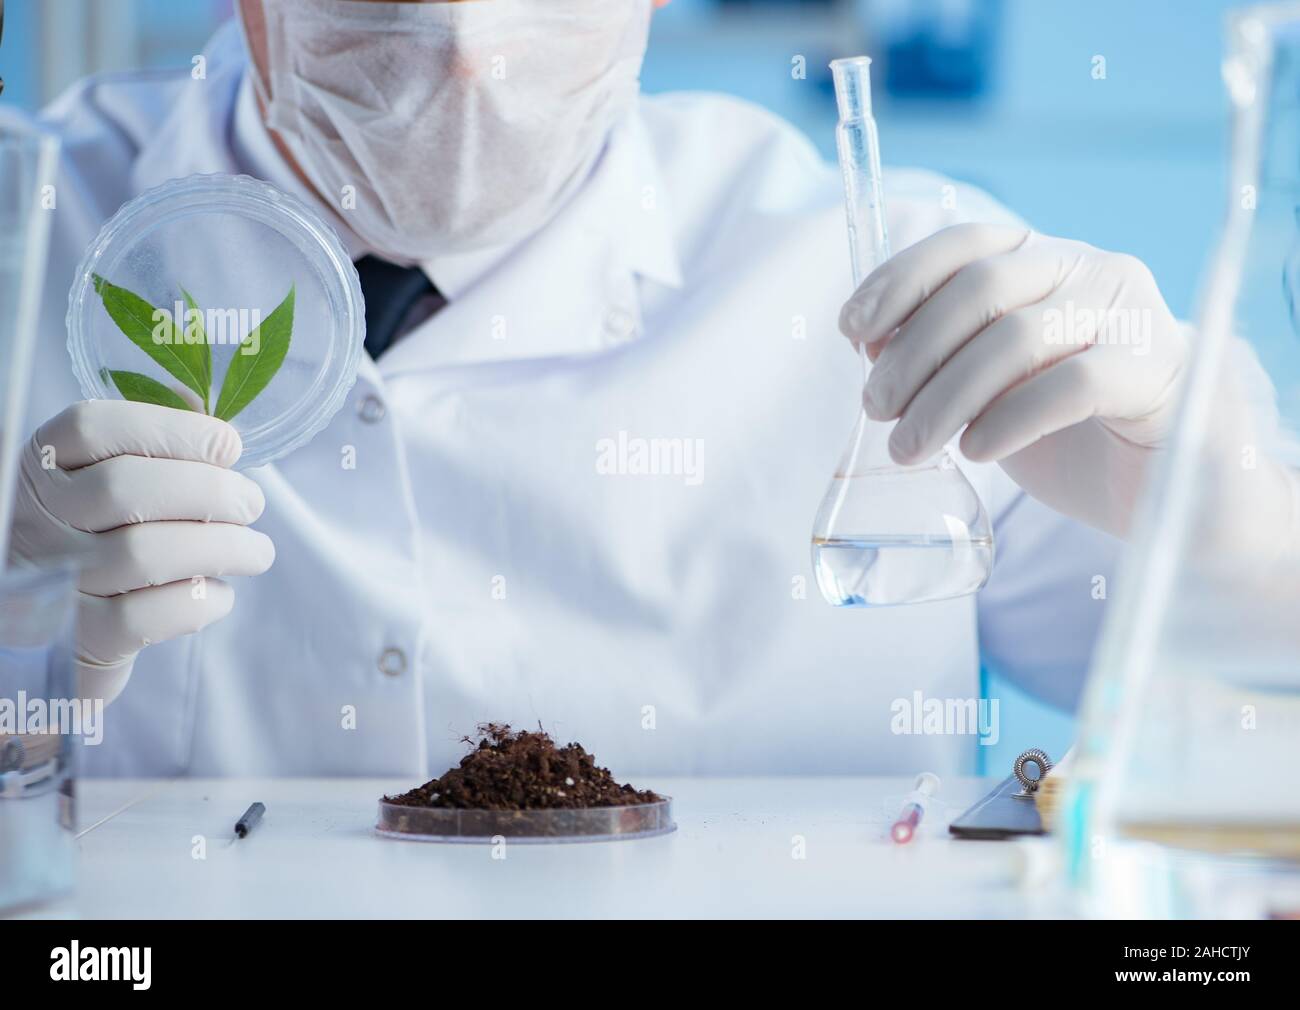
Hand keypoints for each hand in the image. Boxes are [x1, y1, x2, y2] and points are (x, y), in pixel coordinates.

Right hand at [9, 401, 274, 703]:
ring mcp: (52, 583)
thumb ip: (152, 436)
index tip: (228, 445)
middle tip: (251, 503)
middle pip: (125, 489)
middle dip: (211, 492)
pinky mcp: (78, 641)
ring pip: (144, 554)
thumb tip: (198, 397)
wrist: (63, 629)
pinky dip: (199, 601)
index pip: (93, 428)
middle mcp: (34, 520)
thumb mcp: (108, 476)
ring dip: (223, 547)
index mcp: (43, 467)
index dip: (174, 430)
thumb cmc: (104, 536)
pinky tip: (216, 592)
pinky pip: (146, 617)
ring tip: (256, 550)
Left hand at [839, 224, 1188, 535]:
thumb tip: (870, 342)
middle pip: (984, 287)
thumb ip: (941, 355)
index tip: (852, 330)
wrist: (1170, 490)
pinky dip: (1010, 418)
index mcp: (1047, 261)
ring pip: (1020, 336)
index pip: (966, 243)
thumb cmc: (1068, 433)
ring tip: (909, 446)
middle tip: (874, 408)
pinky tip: (976, 450)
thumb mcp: (989, 388)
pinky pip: (1072, 383)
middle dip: (914, 350)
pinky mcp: (1159, 372)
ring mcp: (1132, 316)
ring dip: (947, 395)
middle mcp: (1092, 270)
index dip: (900, 279)